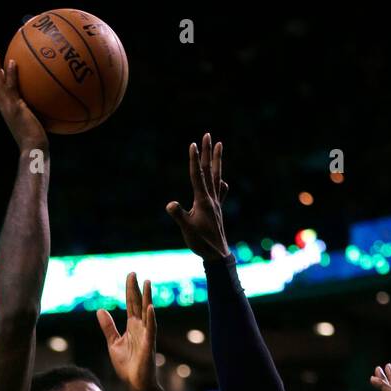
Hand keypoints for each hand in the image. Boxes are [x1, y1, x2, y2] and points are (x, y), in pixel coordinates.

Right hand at [0, 54, 48, 155]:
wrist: (34, 149)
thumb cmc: (36, 142)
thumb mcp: (33, 125)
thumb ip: (33, 115)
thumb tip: (43, 107)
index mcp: (7, 112)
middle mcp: (5, 109)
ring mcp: (9, 108)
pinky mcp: (15, 108)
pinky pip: (11, 87)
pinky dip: (11, 74)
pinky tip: (11, 62)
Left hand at [97, 272, 156, 390]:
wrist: (135, 384)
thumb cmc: (127, 366)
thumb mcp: (113, 343)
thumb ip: (108, 327)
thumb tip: (100, 310)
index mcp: (132, 327)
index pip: (131, 304)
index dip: (130, 290)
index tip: (131, 275)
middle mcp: (141, 328)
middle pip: (138, 304)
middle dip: (137, 289)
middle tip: (135, 273)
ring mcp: (146, 335)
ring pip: (147, 313)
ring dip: (147, 298)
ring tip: (147, 283)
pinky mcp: (149, 345)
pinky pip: (151, 329)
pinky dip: (151, 318)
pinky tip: (150, 307)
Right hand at [166, 132, 229, 260]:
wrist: (217, 255)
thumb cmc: (201, 242)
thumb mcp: (187, 229)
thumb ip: (178, 215)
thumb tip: (170, 204)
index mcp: (203, 201)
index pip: (197, 175)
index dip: (194, 159)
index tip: (193, 144)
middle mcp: (211, 198)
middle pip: (209, 171)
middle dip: (208, 152)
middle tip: (208, 135)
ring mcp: (216, 203)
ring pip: (216, 176)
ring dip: (216, 160)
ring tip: (219, 146)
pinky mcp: (217, 210)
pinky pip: (220, 192)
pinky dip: (220, 183)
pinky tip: (220, 180)